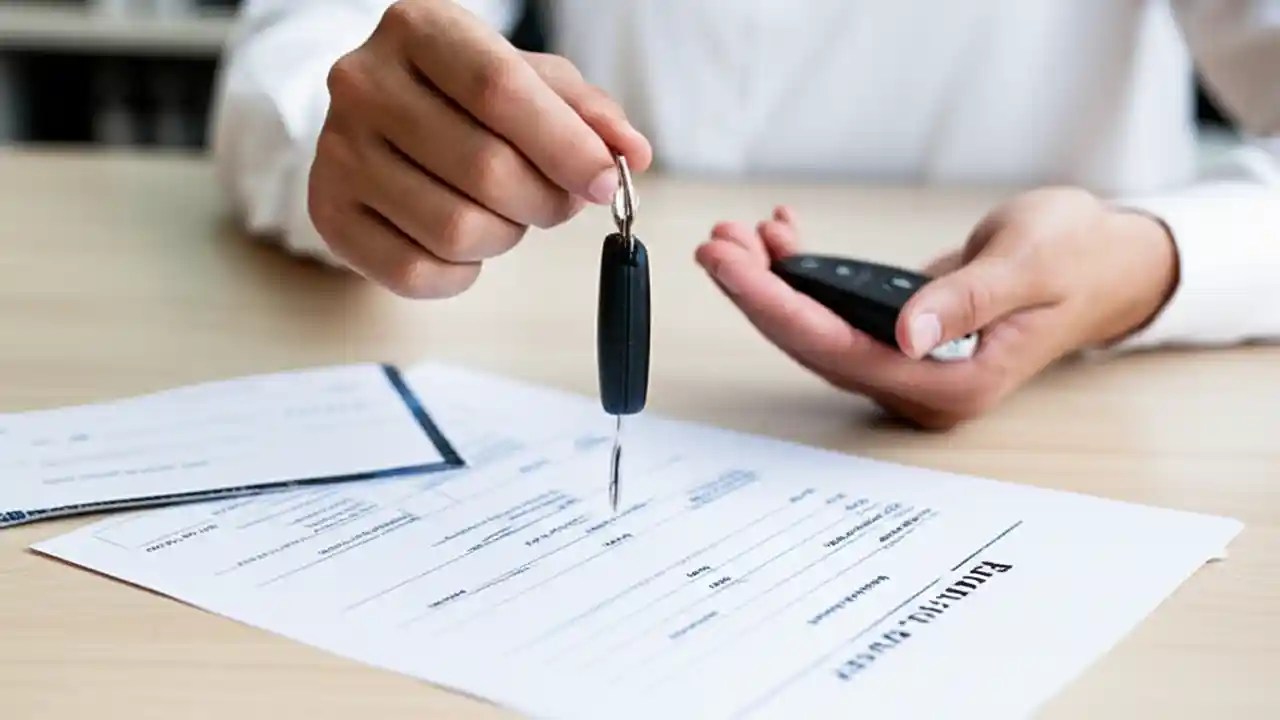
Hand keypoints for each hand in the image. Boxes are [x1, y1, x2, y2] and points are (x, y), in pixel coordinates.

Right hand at [309, 0, 650, 297]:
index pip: (500, 91)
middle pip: (485, 170)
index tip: (607, 181)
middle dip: (545, 201)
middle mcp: (364, 83)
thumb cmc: (465, 97)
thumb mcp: (529, 80)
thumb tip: (631, 154)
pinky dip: (461, 272)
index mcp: (418, 28)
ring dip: (505, 238)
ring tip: (504, 214)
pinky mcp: (328, 213)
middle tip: (558, 201)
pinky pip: (416, 272)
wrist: (379, 119)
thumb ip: (586, 112)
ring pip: (455, 229)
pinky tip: (464, 243)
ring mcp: (337, 151)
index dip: (565, 147)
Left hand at [695, 187, 1178, 429]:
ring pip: (816, 330)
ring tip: (734, 235)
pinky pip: (834, 312)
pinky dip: (803, 274)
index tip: (732, 269)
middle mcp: (920, 387)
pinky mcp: (899, 338)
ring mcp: (907, 366)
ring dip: (771, 283)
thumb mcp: (1031, 265)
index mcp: (953, 386)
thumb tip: (908, 334)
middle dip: (759, 294)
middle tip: (716, 245)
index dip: (778, 309)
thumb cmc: (1078, 259)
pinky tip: (781, 236)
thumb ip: (968, 300)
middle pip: (815, 346)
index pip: (842, 352)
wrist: (1105, 262)